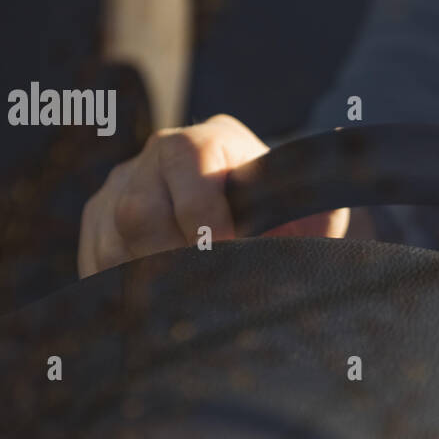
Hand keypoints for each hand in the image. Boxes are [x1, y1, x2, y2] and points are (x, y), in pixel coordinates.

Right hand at [78, 114, 349, 276]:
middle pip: (135, 209)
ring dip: (147, 277)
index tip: (230, 250)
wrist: (251, 232)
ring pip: (111, 241)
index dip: (203, 213)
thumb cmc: (284, 221)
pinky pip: (94, 261)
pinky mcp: (98, 223)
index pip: (184, 161)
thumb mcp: (310, 204)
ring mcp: (121, 186)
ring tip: (189, 292)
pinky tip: (162, 298)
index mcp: (208, 140)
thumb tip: (344, 142)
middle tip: (205, 282)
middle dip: (170, 255)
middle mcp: (156, 155)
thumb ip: (325, 182)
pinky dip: (124, 286)